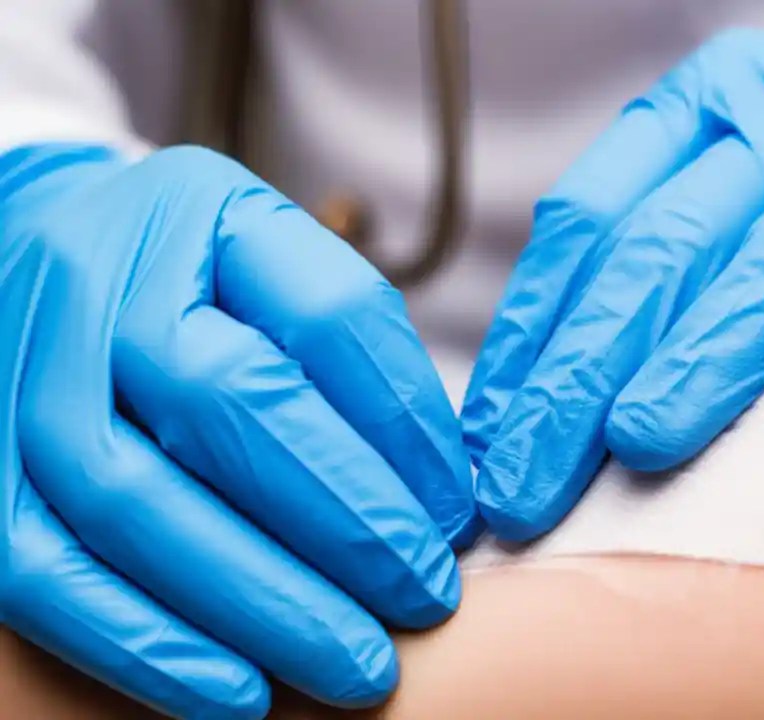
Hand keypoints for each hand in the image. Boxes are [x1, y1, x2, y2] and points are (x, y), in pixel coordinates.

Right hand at [0, 145, 477, 718]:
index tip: (459, 517)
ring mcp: (25, 375)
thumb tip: (444, 503)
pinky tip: (240, 693)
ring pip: (132, 500)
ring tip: (357, 667)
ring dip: (259, 602)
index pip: (328, 315)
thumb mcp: (289, 276)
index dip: (407, 427)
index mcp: (207, 213)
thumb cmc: (201, 283)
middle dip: (346, 522)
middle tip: (426, 600)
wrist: (46, 260)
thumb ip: (364, 364)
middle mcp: (102, 282)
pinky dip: (143, 644)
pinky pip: (41, 571)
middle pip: (228, 404)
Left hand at [463, 1, 763, 539]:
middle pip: (665, 247)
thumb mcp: (732, 186)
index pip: (590, 218)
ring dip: (702, 356)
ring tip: (638, 443)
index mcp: (705, 110)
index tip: (492, 440)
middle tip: (532, 480)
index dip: (530, 332)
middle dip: (584, 374)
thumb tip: (529, 412)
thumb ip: (644, 269)